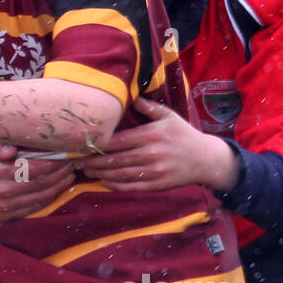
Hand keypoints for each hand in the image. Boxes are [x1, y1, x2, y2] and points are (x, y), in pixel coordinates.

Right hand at [0, 141, 76, 220]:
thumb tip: (13, 149)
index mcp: (0, 174)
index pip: (35, 167)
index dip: (54, 161)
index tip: (66, 153)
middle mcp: (6, 192)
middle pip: (43, 182)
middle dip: (60, 173)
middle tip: (73, 163)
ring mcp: (8, 206)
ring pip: (42, 196)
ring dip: (59, 186)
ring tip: (70, 175)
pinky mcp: (9, 215)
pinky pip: (35, 207)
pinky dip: (49, 198)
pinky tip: (57, 189)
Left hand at [80, 97, 236, 190]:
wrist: (205, 160)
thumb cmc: (184, 135)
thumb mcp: (169, 116)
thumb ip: (149, 108)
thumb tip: (132, 96)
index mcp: (151, 135)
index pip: (118, 141)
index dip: (98, 144)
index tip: (83, 145)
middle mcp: (151, 154)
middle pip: (115, 159)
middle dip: (94, 161)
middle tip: (77, 161)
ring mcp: (154, 172)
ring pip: (120, 174)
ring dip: (101, 174)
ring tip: (87, 171)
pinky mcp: (157, 185)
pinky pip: (132, 187)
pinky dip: (115, 185)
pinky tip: (104, 182)